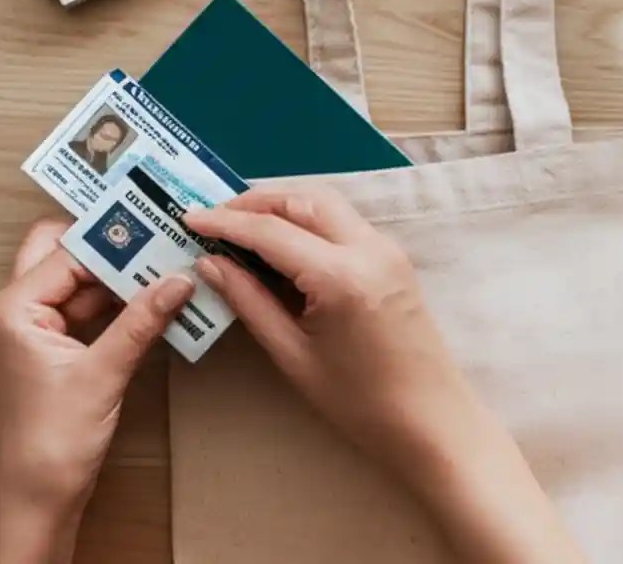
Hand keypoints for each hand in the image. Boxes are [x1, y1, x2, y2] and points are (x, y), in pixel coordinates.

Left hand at [0, 219, 193, 563]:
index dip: (112, 237)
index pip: (68, 252)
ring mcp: (39, 328)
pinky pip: (89, 309)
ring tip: (163, 264)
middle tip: (154, 234)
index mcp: (16, 307)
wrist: (38, 495)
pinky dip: (119, 303)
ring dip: (119, 275)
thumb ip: (141, 321)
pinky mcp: (58, 347)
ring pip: (81, 281)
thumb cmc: (50, 443)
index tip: (151, 222)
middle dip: (109, 245)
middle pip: (66, 255)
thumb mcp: (104, 374)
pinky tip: (153, 300)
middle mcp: (21, 310)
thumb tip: (176, 281)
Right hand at [185, 185, 584, 563]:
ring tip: (241, 226)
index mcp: (340, 276)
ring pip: (325, 204)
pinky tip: (281, 243)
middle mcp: (367, 248)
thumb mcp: (293, 355)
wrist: (432, 422)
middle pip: (302, 200)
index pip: (271, 230)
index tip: (189, 217)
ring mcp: (386, 250)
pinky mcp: (393, 259)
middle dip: (255, 202)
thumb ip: (249, 302)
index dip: (225, 222)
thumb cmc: (360, 402)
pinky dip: (307, 221)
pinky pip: (343, 223)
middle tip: (214, 217)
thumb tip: (210, 263)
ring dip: (282, 206)